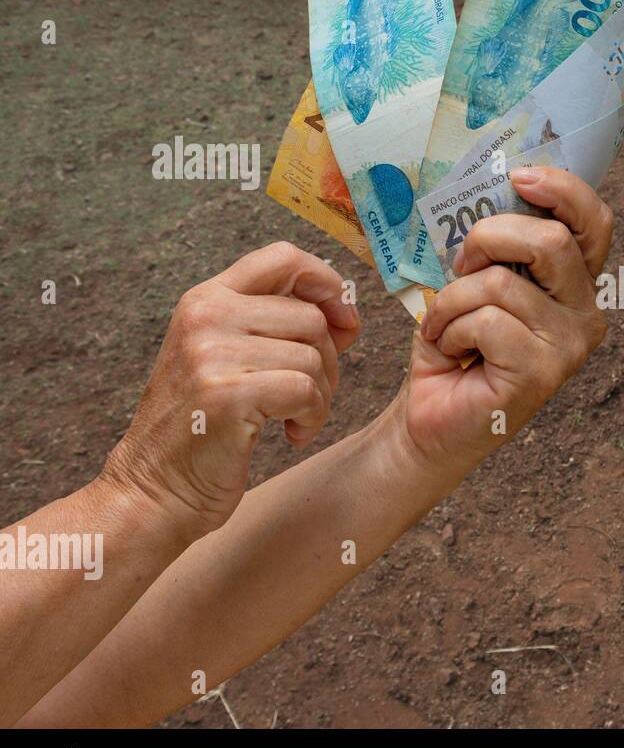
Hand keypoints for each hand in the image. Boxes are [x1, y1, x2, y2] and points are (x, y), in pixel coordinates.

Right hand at [101, 241, 360, 539]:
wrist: (153, 490)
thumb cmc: (203, 427)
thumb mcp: (226, 357)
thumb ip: (274, 324)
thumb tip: (346, 309)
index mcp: (207, 299)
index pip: (282, 257)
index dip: (327, 283)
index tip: (343, 322)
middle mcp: (206, 315)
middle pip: (311, 316)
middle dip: (328, 360)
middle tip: (309, 394)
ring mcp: (211, 353)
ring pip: (313, 356)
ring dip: (321, 395)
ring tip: (294, 417)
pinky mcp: (226, 393)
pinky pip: (306, 390)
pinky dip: (312, 417)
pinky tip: (292, 434)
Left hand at [390, 167, 612, 477]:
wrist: (431, 415)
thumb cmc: (453, 343)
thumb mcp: (474, 280)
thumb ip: (496, 244)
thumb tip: (490, 189)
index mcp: (575, 283)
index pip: (593, 223)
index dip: (563, 189)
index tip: (519, 176)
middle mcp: (585, 312)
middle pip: (550, 241)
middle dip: (488, 238)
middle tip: (460, 265)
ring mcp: (569, 345)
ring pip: (502, 284)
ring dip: (453, 299)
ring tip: (445, 326)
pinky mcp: (542, 372)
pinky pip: (485, 321)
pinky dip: (450, 329)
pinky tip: (450, 352)